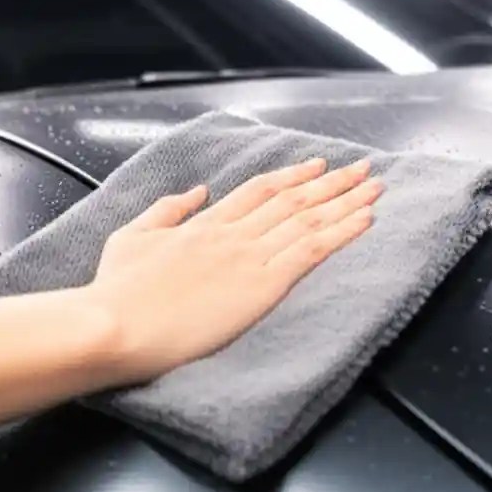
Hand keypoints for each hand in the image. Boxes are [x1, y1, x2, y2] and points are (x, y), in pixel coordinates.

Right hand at [79, 158, 382, 384]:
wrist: (116, 325)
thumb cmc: (117, 291)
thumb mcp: (132, 236)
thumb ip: (168, 210)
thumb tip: (198, 191)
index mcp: (204, 223)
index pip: (259, 190)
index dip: (293, 175)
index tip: (318, 165)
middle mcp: (233, 234)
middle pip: (294, 199)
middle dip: (333, 182)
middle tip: (364, 169)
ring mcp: (249, 258)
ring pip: (309, 220)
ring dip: (347, 201)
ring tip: (376, 187)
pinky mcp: (262, 287)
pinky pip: (312, 252)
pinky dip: (342, 232)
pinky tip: (366, 220)